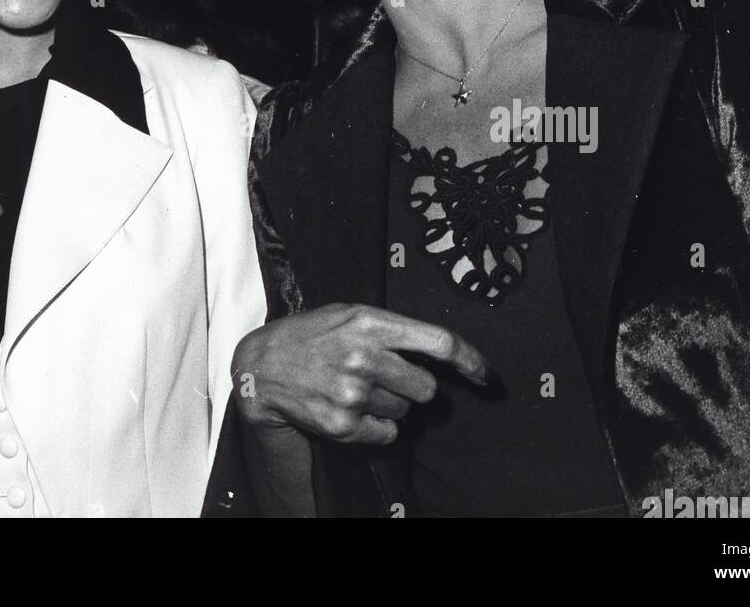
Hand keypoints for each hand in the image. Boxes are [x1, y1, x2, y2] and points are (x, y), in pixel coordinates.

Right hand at [232, 303, 491, 446]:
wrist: (263, 366)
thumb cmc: (312, 335)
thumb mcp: (349, 315)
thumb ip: (391, 330)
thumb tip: (440, 356)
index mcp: (371, 322)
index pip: (439, 342)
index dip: (470, 360)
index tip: (486, 376)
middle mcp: (365, 356)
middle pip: (426, 388)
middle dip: (413, 387)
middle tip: (385, 378)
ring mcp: (354, 392)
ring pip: (404, 412)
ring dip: (388, 405)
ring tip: (355, 387)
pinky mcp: (344, 423)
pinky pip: (386, 433)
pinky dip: (375, 426)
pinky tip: (348, 408)